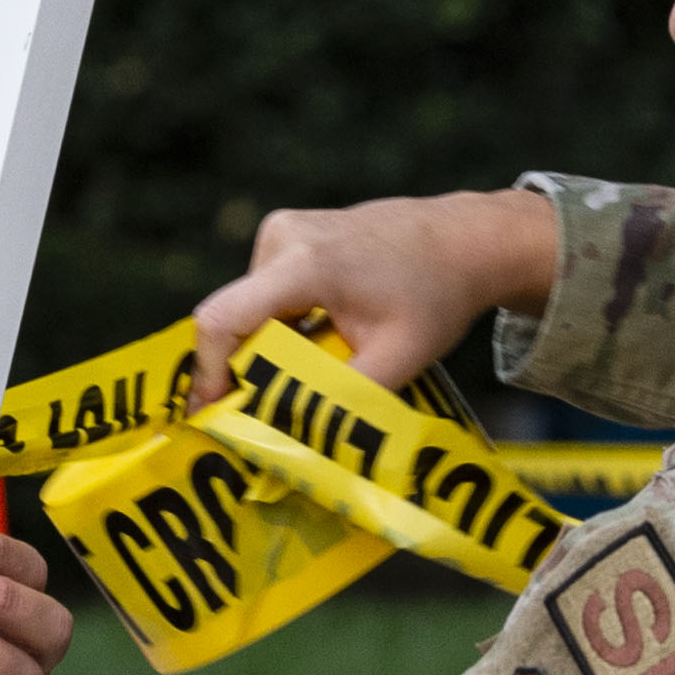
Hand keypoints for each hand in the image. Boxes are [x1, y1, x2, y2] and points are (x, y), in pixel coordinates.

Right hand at [189, 188, 558, 410]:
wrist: (464, 240)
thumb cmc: (436, 296)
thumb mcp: (397, 360)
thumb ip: (342, 402)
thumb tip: (295, 443)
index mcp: (304, 263)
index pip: (223, 320)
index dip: (209, 373)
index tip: (215, 414)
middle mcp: (283, 237)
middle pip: (235, 319)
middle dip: (245, 369)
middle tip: (270, 414)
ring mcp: (284, 230)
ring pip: (250, 310)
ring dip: (268, 349)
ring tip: (312, 375)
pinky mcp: (290, 234)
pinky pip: (266, 293)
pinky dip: (283, 327)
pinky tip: (323, 343)